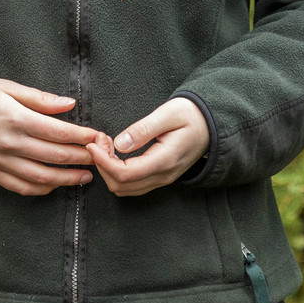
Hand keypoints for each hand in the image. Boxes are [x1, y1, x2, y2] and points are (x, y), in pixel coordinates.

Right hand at [0, 78, 105, 196]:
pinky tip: (56, 185)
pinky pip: (22, 187)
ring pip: (42, 177)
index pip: (58, 132)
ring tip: (85, 177)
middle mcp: (10, 143)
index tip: (97, 137)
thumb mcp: (7, 87)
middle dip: (81, 158)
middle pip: (54, 156)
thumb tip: (70, 104)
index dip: (81, 136)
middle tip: (98, 157)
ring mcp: (2, 162)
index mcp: (16, 118)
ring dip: (67, 179)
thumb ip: (40, 98)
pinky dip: (42, 189)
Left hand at [90, 97, 209, 197]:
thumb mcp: (168, 114)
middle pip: (121, 186)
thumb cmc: (191, 116)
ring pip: (125, 188)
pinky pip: (132, 184)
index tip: (92, 144)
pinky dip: (117, 171)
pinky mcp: (159, 177)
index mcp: (164, 160)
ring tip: (106, 144)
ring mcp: (161, 179)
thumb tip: (119, 144)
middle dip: (103, 165)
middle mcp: (162, 176)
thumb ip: (143, 129)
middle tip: (99, 140)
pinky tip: (115, 151)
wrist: (211, 125)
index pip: (125, 174)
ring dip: (108, 169)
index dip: (103, 162)